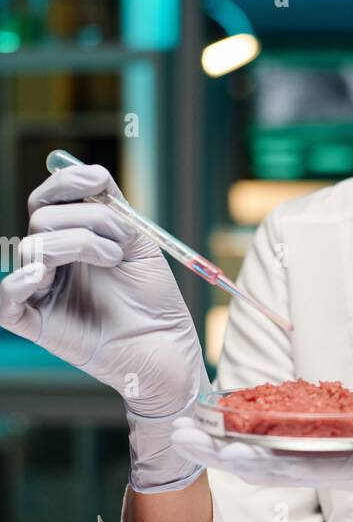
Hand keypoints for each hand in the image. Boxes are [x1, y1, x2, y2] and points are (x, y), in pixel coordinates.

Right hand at [0, 162, 210, 491]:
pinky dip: (16, 283)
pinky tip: (40, 275)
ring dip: (79, 243)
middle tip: (121, 242)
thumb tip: (92, 173)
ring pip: (32, 247)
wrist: (167, 348)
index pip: (48, 200)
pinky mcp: (36, 323)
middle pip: (42, 219)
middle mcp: (50, 264)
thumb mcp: (138, 243)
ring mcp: (40, 292)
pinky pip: (5, 301)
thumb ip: (113, 209)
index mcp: (70, 241)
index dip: (66, 183)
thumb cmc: (154, 301)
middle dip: (87, 219)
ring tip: (115, 260)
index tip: (98, 181)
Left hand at [170, 397, 352, 519]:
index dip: (255, 459)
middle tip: (177, 435)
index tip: (221, 449)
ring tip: (185, 425)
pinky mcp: (329, 438)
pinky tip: (223, 412)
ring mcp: (329, 454)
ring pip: (266, 453)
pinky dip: (250, 426)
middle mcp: (333, 464)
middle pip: (266, 464)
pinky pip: (281, 436)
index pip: (296, 467)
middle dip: (222, 452)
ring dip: (225, 441)